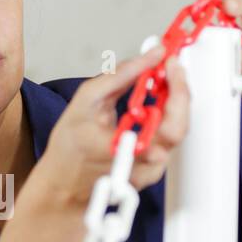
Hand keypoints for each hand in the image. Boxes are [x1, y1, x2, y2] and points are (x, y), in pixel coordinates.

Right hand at [40, 44, 189, 204]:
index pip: (170, 122)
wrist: (62, 185)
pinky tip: (151, 104)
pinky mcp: (152, 172)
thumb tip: (150, 55)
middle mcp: (144, 166)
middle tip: (168, 69)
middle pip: (179, 126)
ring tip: (157, 83)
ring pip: (175, 132)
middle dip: (177, 91)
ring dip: (171, 103)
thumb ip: (122, 75)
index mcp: (127, 150)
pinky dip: (164, 116)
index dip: (177, 88)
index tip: (171, 64)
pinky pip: (167, 140)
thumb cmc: (68, 151)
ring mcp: (150, 172)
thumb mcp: (86, 101)